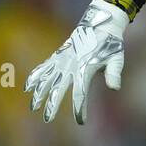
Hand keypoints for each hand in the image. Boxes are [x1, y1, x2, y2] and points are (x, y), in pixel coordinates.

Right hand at [24, 0, 126, 123]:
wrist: (100, 24)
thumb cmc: (111, 44)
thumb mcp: (117, 58)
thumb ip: (114, 73)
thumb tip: (115, 88)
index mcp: (86, 68)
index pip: (81, 93)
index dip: (80, 108)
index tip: (80, 121)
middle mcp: (71, 65)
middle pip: (58, 89)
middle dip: (52, 105)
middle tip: (48, 120)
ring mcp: (63, 60)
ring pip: (47, 79)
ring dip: (39, 93)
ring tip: (33, 107)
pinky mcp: (58, 55)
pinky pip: (44, 67)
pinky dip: (35, 76)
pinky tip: (27, 87)